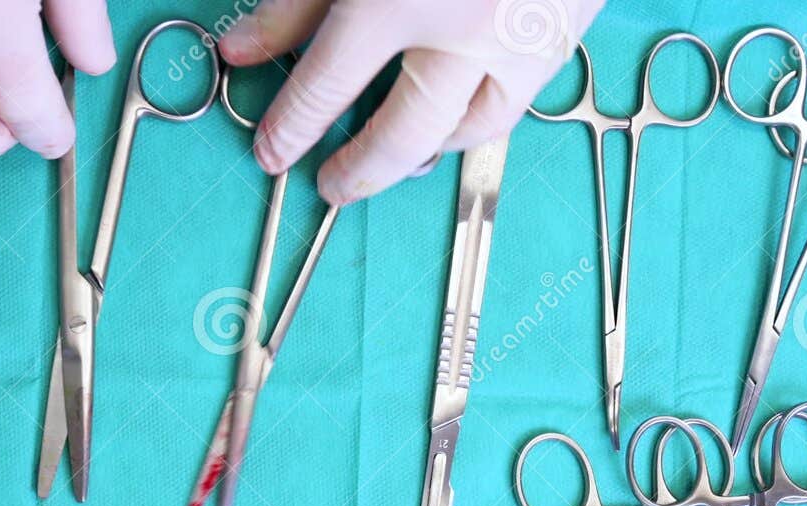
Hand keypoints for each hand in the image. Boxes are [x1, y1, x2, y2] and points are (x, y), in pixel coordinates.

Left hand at [220, 0, 603, 203]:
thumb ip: (297, 1)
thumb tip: (240, 51)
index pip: (328, 87)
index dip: (292, 129)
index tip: (271, 153)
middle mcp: (463, 27)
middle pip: (402, 133)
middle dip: (359, 170)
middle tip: (330, 186)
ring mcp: (522, 36)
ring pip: (469, 128)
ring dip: (425, 152)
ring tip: (393, 157)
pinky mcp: (566, 32)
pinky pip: (517, 99)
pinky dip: (476, 115)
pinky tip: (449, 113)